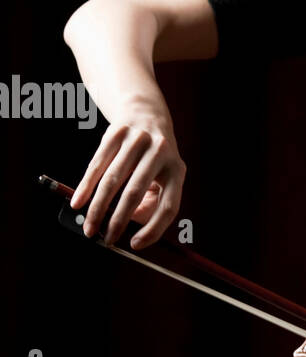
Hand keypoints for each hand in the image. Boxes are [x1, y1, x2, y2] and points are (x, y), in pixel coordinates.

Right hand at [70, 109, 186, 248]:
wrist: (145, 112)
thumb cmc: (154, 158)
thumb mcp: (162, 178)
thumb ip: (149, 204)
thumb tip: (126, 226)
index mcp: (177, 170)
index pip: (169, 206)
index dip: (153, 229)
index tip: (135, 245)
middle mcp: (160, 153)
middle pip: (136, 193)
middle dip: (118, 221)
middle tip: (106, 240)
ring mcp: (138, 141)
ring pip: (112, 180)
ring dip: (98, 208)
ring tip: (90, 228)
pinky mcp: (116, 134)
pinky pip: (97, 164)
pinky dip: (86, 186)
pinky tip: (78, 203)